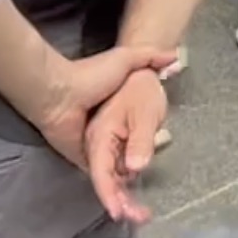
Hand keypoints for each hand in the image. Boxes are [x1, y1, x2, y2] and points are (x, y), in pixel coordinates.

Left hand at [33, 46, 174, 170]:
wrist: (59, 93)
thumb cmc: (91, 75)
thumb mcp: (126, 59)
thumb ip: (151, 56)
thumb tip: (178, 56)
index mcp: (116, 103)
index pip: (140, 119)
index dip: (152, 127)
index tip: (165, 133)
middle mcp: (107, 124)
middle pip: (131, 140)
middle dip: (143, 149)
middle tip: (158, 154)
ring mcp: (95, 142)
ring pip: (118, 158)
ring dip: (129, 168)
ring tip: (147, 173)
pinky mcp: (84, 157)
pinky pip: (101, 170)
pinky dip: (113, 177)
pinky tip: (127, 181)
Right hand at [83, 70, 166, 223]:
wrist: (140, 74)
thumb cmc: (141, 91)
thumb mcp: (145, 114)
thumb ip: (140, 141)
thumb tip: (136, 169)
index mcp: (100, 138)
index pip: (102, 173)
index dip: (109, 195)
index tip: (120, 214)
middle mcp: (98, 145)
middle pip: (106, 180)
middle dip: (120, 202)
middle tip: (141, 218)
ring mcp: (105, 147)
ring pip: (112, 177)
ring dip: (125, 195)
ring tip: (141, 213)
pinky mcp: (116, 146)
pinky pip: (118, 169)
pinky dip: (127, 183)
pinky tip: (136, 194)